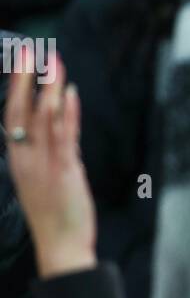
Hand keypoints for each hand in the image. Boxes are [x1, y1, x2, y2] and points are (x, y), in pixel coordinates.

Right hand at [3, 59, 96, 278]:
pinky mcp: (64, 171)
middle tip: (32, 50)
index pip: (11, 115)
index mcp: (18, 160)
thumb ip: (47, 151)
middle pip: (22, 110)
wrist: (60, 246)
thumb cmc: (53, 214)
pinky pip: (64, 137)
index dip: (15, 86)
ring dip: (50, 87)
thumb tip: (58, 124)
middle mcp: (26, 158)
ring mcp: (44, 164)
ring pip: (44, 118)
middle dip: (26, 78)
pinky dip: (67, 113)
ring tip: (55, 62)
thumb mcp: (41, 178)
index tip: (20, 61)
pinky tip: (70, 94)